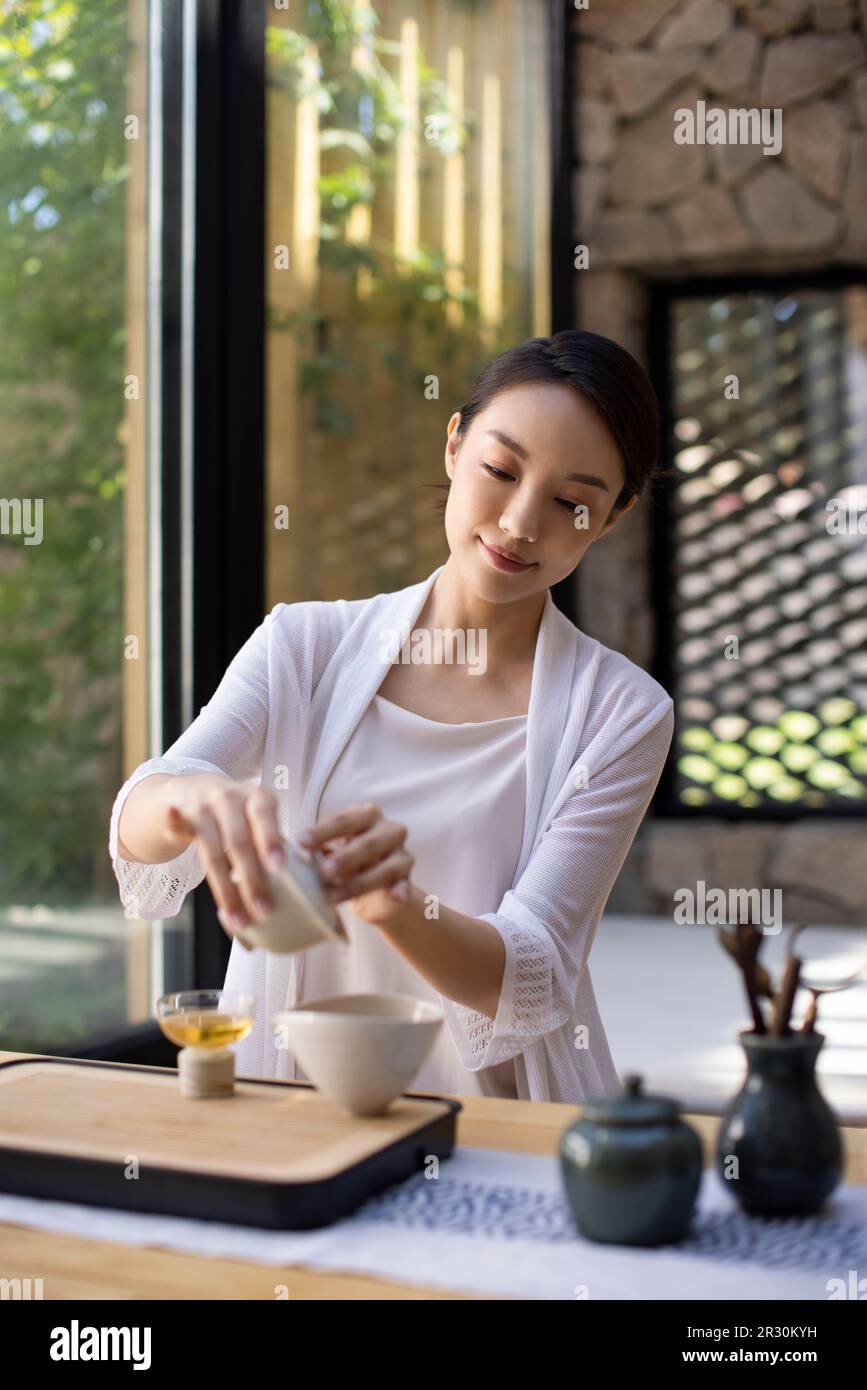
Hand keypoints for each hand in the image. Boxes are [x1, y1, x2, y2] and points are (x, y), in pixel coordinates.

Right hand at [163, 774, 285, 948]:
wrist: (192, 790)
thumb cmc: (236, 816)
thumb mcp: (256, 821)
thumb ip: (270, 847)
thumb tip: (292, 893)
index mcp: (257, 798)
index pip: (265, 817)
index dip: (271, 841)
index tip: (279, 866)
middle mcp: (229, 798)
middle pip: (239, 842)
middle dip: (252, 879)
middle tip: (263, 910)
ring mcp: (202, 807)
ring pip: (213, 852)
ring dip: (225, 890)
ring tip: (238, 920)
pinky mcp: (179, 816)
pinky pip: (177, 826)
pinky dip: (174, 824)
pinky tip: (170, 824)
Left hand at [299, 802, 414, 926]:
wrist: (374, 889)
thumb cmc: (345, 862)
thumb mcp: (332, 853)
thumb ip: (320, 853)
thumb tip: (293, 857)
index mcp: (366, 815)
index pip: (344, 820)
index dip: (323, 831)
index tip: (301, 843)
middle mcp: (389, 829)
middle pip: (368, 842)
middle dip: (345, 857)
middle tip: (323, 870)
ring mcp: (402, 853)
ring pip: (386, 867)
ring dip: (361, 882)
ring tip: (335, 896)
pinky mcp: (408, 877)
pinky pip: (405, 884)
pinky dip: (401, 890)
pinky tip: (395, 897)